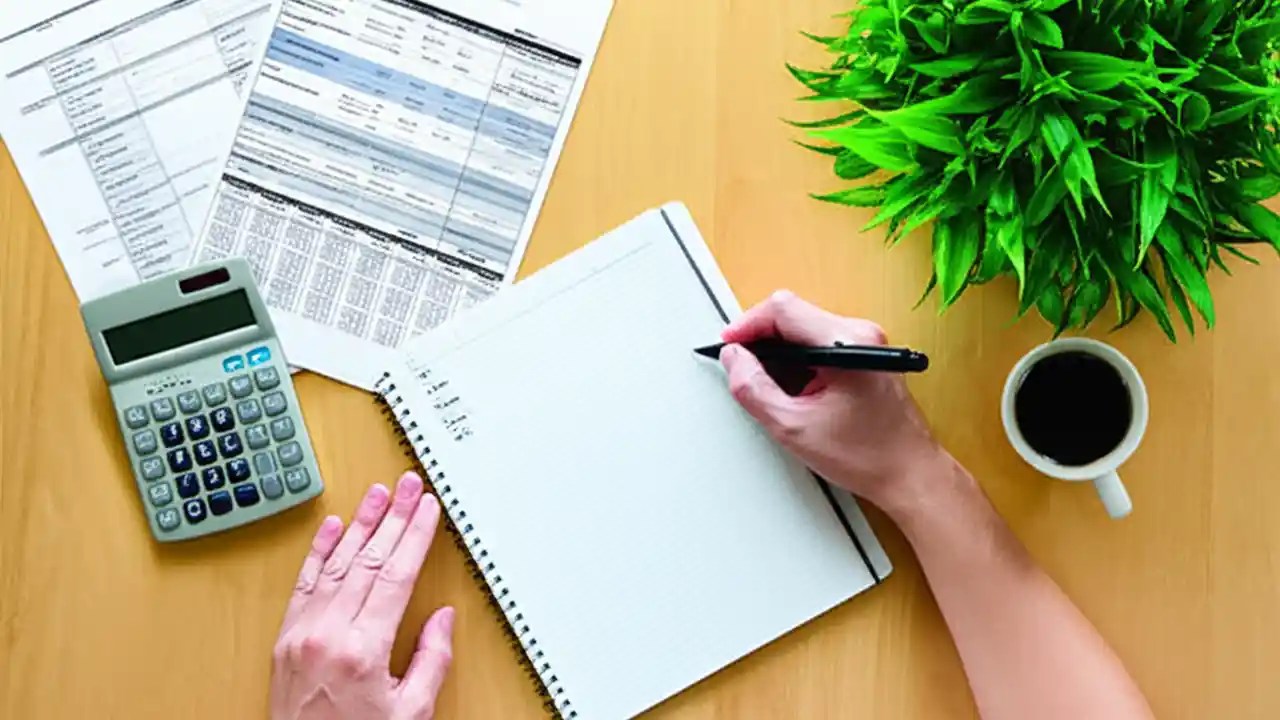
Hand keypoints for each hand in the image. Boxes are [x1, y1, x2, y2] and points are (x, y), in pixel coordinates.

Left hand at [272, 473, 453, 719]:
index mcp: (363, 650)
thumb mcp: (411, 714)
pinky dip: (318, 552)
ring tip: (376, 495)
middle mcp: (327, 634)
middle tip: (407, 485)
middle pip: (368, 560)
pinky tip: (331, 527)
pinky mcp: (284, 641)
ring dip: (358, 525)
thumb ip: (431, 662)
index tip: (427, 509)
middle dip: (392, 517)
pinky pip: (303, 584)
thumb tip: (441, 620)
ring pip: (335, 564)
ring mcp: (301, 634)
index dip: (415, 536)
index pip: (396, 576)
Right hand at [719, 291, 949, 514]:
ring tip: (769, 387)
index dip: (746, 325)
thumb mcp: (794, 427)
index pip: (783, 309)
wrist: (910, 473)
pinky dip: (798, 361)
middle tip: (742, 368)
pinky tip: (794, 391)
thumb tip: (734, 359)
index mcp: (846, 343)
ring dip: (779, 352)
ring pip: (804, 328)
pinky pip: (820, 343)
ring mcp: (866, 343)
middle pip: (793, 314)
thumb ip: (754, 389)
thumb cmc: (868, 456)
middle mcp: (860, 334)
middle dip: (760, 339)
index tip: (729, 345)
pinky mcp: (865, 355)